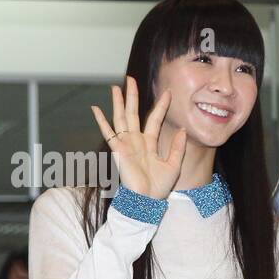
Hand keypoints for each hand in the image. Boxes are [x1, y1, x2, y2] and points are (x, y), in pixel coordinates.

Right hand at [91, 74, 186, 200]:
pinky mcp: (118, 150)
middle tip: (130, 79)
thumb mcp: (174, 165)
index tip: (167, 92)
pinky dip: (101, 121)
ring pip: (121, 118)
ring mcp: (126, 144)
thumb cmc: (159, 186)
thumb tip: (183, 129)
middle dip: (133, 96)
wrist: (147, 200)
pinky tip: (95, 108)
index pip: (155, 119)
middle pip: (134, 113)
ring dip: (119, 103)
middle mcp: (136, 140)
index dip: (161, 106)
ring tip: (116, 87)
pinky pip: (108, 133)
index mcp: (150, 143)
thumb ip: (178, 147)